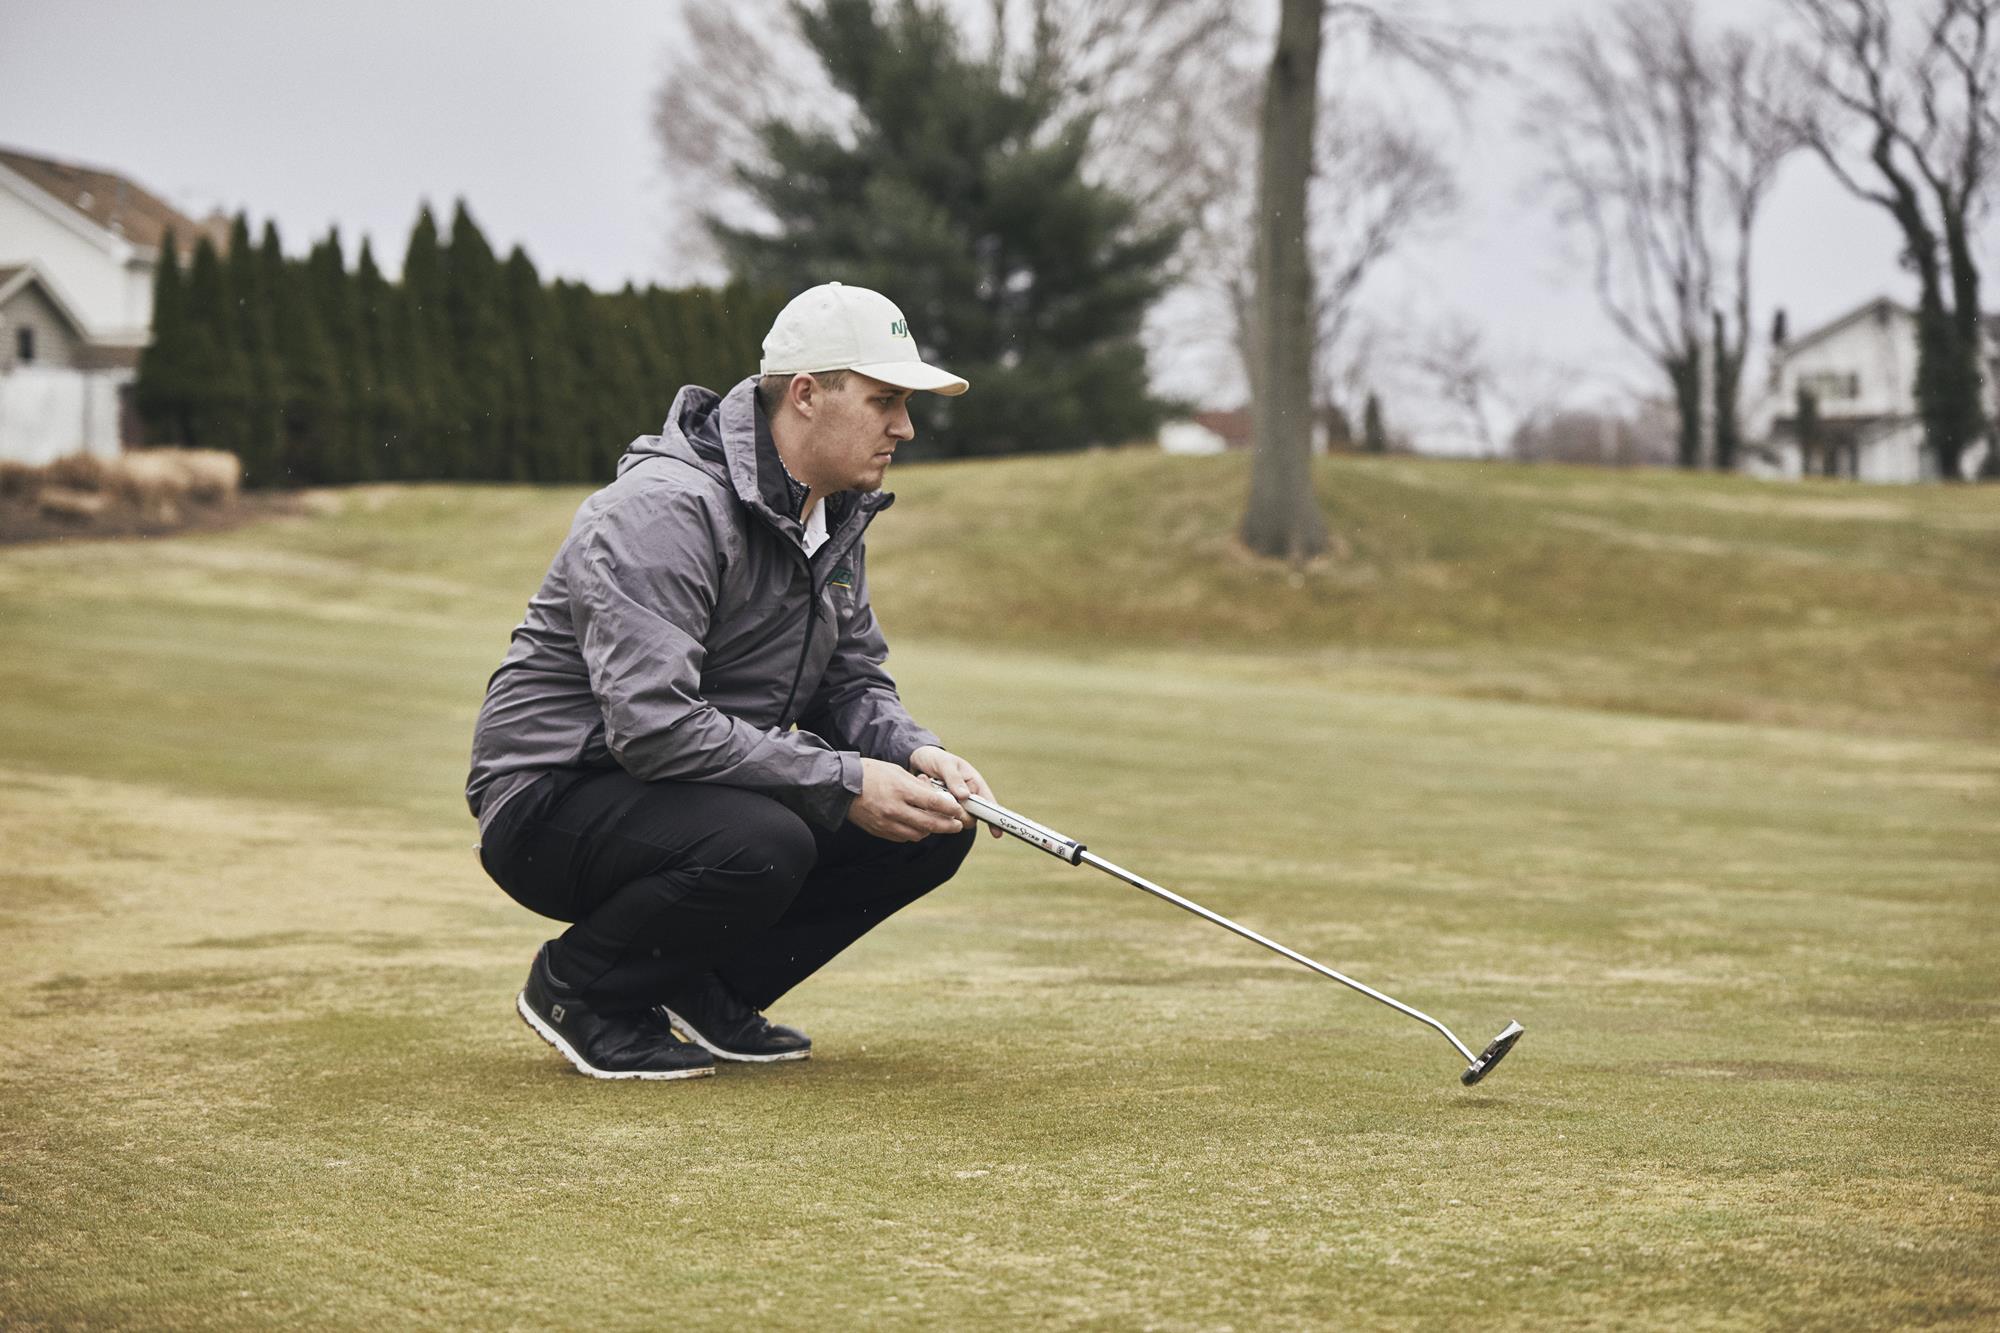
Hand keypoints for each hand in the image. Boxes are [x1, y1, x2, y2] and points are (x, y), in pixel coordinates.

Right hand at [849, 757, 970, 841]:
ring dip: (931, 831)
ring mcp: (886, 823)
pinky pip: (903, 837)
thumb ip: (917, 785)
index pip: (932, 803)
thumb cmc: (870, 773)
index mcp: (900, 790)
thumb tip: (936, 795)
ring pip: (917, 834)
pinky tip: (918, 826)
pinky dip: (914, 833)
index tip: (958, 810)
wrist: (841, 786)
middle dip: (947, 826)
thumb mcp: (897, 772)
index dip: (949, 809)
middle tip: (957, 826)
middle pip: (929, 824)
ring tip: (938, 825)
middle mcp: (894, 809)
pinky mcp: (879, 831)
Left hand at [908, 745, 1002, 838]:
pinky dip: (932, 810)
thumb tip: (965, 796)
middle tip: (946, 797)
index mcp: (975, 784)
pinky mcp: (942, 811)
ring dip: (943, 809)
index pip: (989, 804)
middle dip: (959, 812)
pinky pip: (939, 819)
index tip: (997, 833)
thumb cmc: (937, 759)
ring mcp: (955, 806)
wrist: (917, 761)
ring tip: (933, 790)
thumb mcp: (945, 764)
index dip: (994, 819)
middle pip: (970, 817)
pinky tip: (927, 796)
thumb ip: (954, 779)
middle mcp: (967, 798)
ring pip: (954, 819)